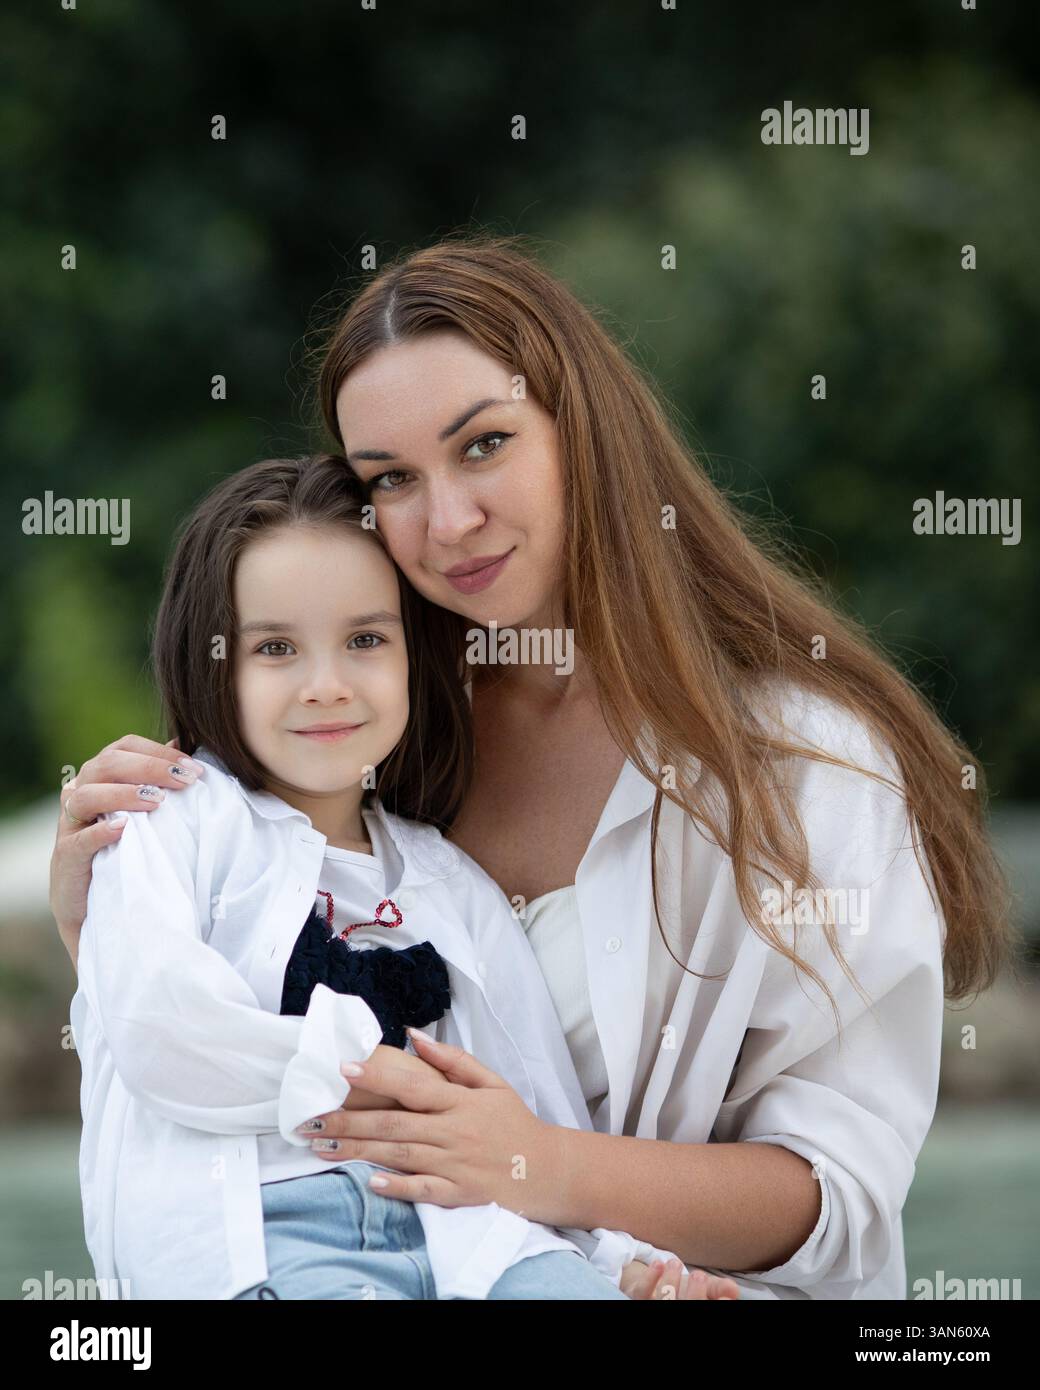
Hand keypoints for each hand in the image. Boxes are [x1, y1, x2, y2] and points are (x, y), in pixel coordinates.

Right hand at [51, 734, 205, 963]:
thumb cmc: (127, 850)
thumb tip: (183, 744)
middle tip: (185, 780)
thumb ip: (158, 779)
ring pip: (87, 796)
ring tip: (157, 801)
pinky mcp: (66, 857)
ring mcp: (71, 825)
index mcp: (101, 776)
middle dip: (150, 767)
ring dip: (124, 794)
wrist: (99, 905)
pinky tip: (123, 829)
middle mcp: (80, 792)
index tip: (193, 767)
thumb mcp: (145, 812)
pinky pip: (79, 839)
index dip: (157, 751)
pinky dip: (100, 831)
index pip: (124, 747)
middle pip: (107, 764)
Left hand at [299, 1031, 565, 1218]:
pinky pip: (424, 1191)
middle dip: (349, 1122)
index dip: (378, 1077)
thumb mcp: (491, 1082)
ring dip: (359, 1152)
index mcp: (460, 1101)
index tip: (343, 1069)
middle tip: (310, 1120)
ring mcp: (456, 1165)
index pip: (413, 1086)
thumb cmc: (513, 1122)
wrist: (547, 1169)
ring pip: (400, 1156)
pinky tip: (371, 1182)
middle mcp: (455, 1132)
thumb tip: (413, 1035)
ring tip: (323, 1146)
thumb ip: (452, 1060)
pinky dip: (398, 1187)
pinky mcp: (459, 1194)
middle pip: (395, 1125)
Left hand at [621, 1258, 740, 1300]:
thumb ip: (720, 1289)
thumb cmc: (684, 1289)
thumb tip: (733, 1289)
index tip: (727, 1297)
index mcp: (693, 1311)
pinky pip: (641, 1291)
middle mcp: (676, 1312)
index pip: (704, 1311)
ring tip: (676, 1262)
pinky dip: (649, 1278)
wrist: (653, 1284)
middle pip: (686, 1308)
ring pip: (663, 1301)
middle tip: (699, 1276)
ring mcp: (655, 1307)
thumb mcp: (705, 1289)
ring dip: (671, 1281)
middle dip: (695, 1294)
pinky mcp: (638, 1297)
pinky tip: (658, 1264)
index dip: (718, 1306)